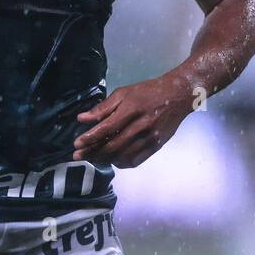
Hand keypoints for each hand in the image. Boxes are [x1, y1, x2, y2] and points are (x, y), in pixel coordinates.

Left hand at [72, 73, 194, 167]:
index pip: (106, 128)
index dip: (90, 138)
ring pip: (123, 155)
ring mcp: (150, 138)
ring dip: (105, 159)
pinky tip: (112, 161)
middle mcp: (141, 125)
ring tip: (92, 159)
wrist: (177, 95)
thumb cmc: (148, 92)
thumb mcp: (124, 93)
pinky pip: (136, 160)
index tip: (77, 143)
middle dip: (93, 152)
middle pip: (113, 145)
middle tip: (78, 156)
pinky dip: (121, 163)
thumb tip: (82, 118)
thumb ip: (103, 107)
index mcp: (131, 109)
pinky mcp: (156, 146)